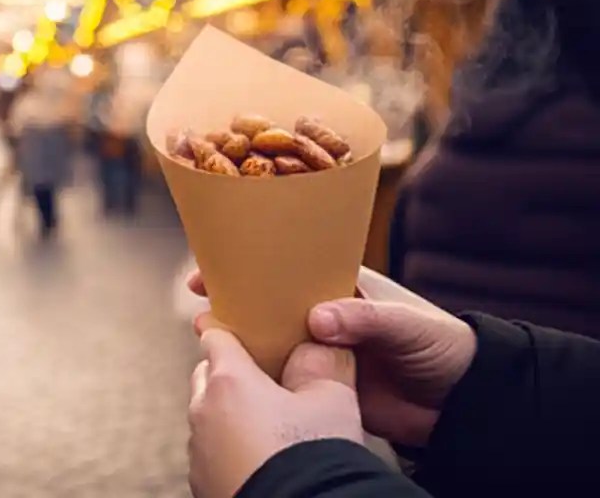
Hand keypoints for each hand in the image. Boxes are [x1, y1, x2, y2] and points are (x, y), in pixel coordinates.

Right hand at [186, 266, 476, 447]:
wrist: (464, 403)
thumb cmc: (444, 348)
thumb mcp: (408, 325)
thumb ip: (365, 320)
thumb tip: (317, 319)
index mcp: (348, 288)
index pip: (296, 267)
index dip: (259, 262)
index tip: (222, 261)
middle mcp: (330, 315)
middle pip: (275, 301)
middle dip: (238, 297)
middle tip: (201, 296)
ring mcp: (323, 351)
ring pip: (274, 339)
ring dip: (242, 336)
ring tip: (207, 332)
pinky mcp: (322, 386)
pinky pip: (283, 377)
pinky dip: (259, 374)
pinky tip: (233, 371)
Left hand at [189, 328, 361, 497]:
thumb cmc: (311, 456)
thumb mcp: (332, 399)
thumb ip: (321, 364)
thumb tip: (318, 348)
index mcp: (228, 381)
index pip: (216, 338)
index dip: (229, 331)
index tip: (235, 328)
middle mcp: (203, 412)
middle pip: (207, 376)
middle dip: (228, 373)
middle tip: (261, 379)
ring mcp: (198, 451)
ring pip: (207, 417)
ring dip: (227, 415)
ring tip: (265, 424)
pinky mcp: (201, 483)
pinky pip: (211, 454)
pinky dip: (227, 449)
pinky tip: (257, 458)